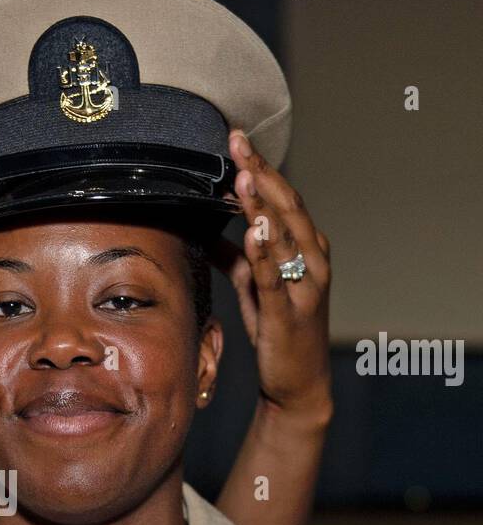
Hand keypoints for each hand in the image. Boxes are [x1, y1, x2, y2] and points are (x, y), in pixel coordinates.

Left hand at [211, 129, 332, 422]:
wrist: (298, 382)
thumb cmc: (280, 331)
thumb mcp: (256, 288)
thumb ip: (240, 259)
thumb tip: (213, 233)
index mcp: (306, 249)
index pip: (282, 199)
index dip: (261, 169)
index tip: (238, 142)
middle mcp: (312, 261)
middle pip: (286, 207)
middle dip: (261, 173)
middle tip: (239, 142)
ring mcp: (303, 287)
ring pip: (284, 237)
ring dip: (263, 204)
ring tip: (245, 174)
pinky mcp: (287, 313)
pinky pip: (274, 278)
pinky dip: (264, 252)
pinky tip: (252, 230)